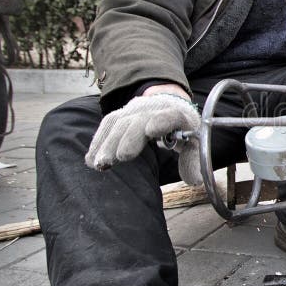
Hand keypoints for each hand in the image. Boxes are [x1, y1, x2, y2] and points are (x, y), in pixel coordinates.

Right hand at [85, 93, 202, 184]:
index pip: (171, 115)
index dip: (162, 121)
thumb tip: (192, 181)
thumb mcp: (194, 143)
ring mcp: (136, 109)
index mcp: (178, 115)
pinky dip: (98, 141)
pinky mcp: (122, 113)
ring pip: (119, 121)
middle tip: (116, 160)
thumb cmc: (182, 129)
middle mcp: (155, 109)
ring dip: (107, 143)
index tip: (151, 130)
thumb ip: (192, 161)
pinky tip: (91, 159)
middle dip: (126, 138)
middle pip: (139, 120)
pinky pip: (107, 123)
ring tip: (99, 165)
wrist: (169, 103)